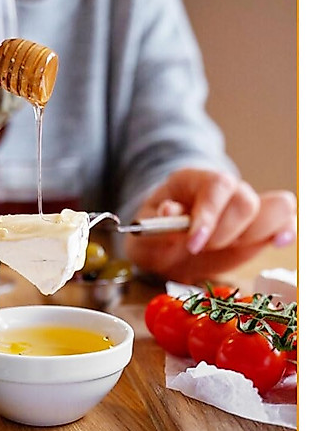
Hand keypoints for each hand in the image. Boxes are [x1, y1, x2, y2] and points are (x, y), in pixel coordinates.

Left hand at [127, 168, 295, 282]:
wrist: (166, 250)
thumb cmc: (155, 238)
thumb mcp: (143, 234)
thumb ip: (153, 225)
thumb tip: (170, 210)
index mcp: (191, 180)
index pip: (215, 185)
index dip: (209, 215)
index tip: (193, 244)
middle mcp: (224, 188)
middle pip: (245, 200)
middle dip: (225, 233)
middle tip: (200, 249)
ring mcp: (245, 205)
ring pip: (274, 208)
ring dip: (253, 236)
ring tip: (226, 248)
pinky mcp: (261, 226)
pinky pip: (286, 219)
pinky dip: (287, 230)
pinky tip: (277, 243)